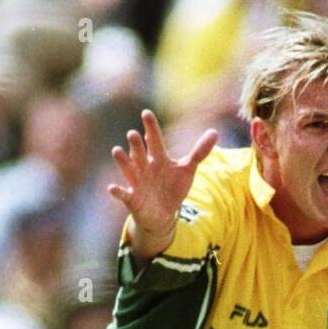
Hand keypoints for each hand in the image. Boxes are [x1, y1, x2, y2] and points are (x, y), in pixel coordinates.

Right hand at [108, 109, 217, 246]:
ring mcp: (136, 181)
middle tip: (133, 134)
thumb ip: (199, 151)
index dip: (151, 127)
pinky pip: (122, 193)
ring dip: (122, 160)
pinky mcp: (131, 198)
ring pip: (127, 168)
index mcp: (158, 158)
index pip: (154, 139)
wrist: (163, 214)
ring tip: (117, 151)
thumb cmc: (172, 188)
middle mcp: (144, 166)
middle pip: (139, 152)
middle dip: (136, 144)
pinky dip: (117, 191)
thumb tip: (215, 132)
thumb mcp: (187, 169)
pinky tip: (112, 188)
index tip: (146, 113)